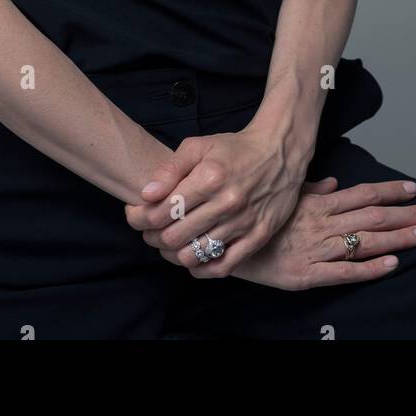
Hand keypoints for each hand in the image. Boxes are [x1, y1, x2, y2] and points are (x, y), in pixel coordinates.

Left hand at [123, 120, 312, 277]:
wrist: (279, 152)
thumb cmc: (234, 149)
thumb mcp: (198, 146)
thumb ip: (170, 169)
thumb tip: (146, 195)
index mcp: (209, 177)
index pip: (162, 211)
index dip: (140, 218)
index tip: (135, 215)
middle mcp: (227, 203)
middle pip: (174, 236)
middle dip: (153, 237)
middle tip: (150, 231)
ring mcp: (244, 223)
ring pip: (194, 255)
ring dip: (173, 254)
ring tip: (170, 242)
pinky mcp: (258, 237)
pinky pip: (223, 267)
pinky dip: (201, 269)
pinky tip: (192, 260)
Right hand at [153, 175, 415, 288]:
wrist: (224, 241)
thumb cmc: (255, 218)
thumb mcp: (283, 198)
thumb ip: (312, 191)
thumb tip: (335, 182)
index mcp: (319, 204)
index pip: (362, 194)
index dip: (390, 192)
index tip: (414, 189)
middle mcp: (323, 223)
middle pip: (373, 217)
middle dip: (407, 215)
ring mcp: (318, 248)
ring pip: (365, 242)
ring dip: (398, 238)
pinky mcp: (308, 274)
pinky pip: (344, 272)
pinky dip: (368, 268)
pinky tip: (391, 265)